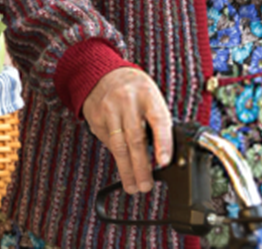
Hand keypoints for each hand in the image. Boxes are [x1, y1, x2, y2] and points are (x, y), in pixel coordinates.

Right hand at [81, 67, 172, 194]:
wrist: (101, 74)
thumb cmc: (133, 89)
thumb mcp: (151, 95)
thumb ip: (158, 120)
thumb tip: (165, 153)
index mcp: (147, 93)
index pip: (158, 119)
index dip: (162, 142)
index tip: (164, 161)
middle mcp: (127, 101)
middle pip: (135, 138)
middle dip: (141, 167)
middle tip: (146, 185)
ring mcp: (109, 110)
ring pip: (118, 146)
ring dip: (127, 170)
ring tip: (134, 186)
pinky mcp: (96, 119)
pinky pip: (108, 143)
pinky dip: (117, 156)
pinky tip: (123, 164)